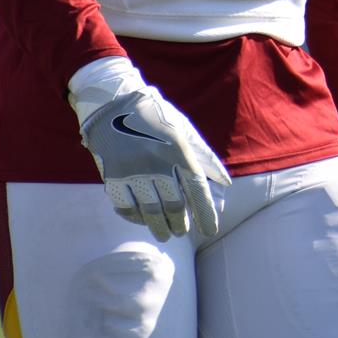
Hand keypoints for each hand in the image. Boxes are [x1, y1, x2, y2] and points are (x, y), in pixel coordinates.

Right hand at [69, 58, 230, 240]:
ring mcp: (133, 171)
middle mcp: (156, 162)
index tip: (209, 231)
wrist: (112, 103)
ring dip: (159, 227)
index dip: (205, 213)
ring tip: (165, 234)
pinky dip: (136, 218)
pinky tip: (142, 219)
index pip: (197, 189)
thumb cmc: (154, 117)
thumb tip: (225, 183)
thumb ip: (204, 156)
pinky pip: (126, 207)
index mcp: (177, 149)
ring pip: (151, 212)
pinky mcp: (112, 176)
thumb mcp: (183, 129)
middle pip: (174, 205)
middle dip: (180, 224)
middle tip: (182, 231)